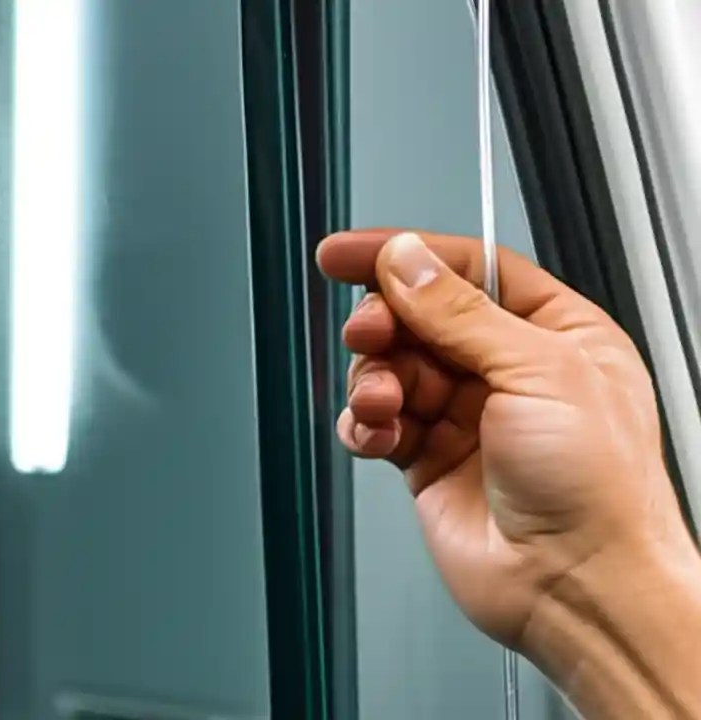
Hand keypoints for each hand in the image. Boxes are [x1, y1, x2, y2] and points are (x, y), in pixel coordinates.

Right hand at [318, 230, 700, 692]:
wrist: (577, 585)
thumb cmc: (600, 491)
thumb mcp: (538, 371)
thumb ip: (460, 311)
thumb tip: (407, 262)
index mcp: (555, 334)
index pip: (468, 268)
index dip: (406, 254)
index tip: (348, 252)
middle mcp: (508, 371)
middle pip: (418, 316)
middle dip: (383, 322)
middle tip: (369, 332)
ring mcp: (465, 416)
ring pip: (390, 368)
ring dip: (374, 379)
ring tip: (383, 402)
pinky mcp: (428, 460)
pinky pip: (377, 423)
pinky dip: (365, 424)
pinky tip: (377, 434)